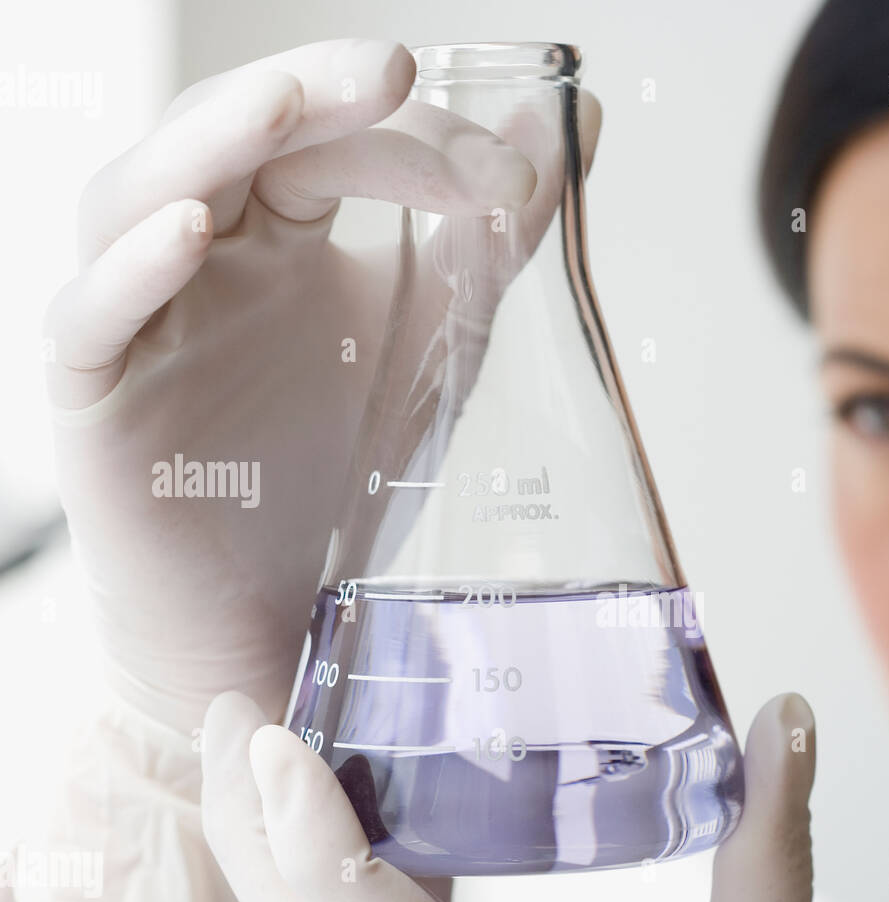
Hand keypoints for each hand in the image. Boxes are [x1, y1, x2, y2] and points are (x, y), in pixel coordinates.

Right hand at [29, 39, 597, 901]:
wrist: (275, 627)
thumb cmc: (342, 493)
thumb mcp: (437, 352)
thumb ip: (493, 242)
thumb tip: (579, 125)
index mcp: (285, 244)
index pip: (326, 142)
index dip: (406, 133)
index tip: (505, 169)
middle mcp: (207, 266)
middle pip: (228, 142)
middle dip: (307, 98)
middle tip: (390, 70)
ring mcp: (144, 324)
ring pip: (137, 197)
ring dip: (209, 144)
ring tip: (288, 108)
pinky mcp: (97, 400)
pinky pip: (92, 316)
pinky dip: (132, 272)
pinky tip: (191, 236)